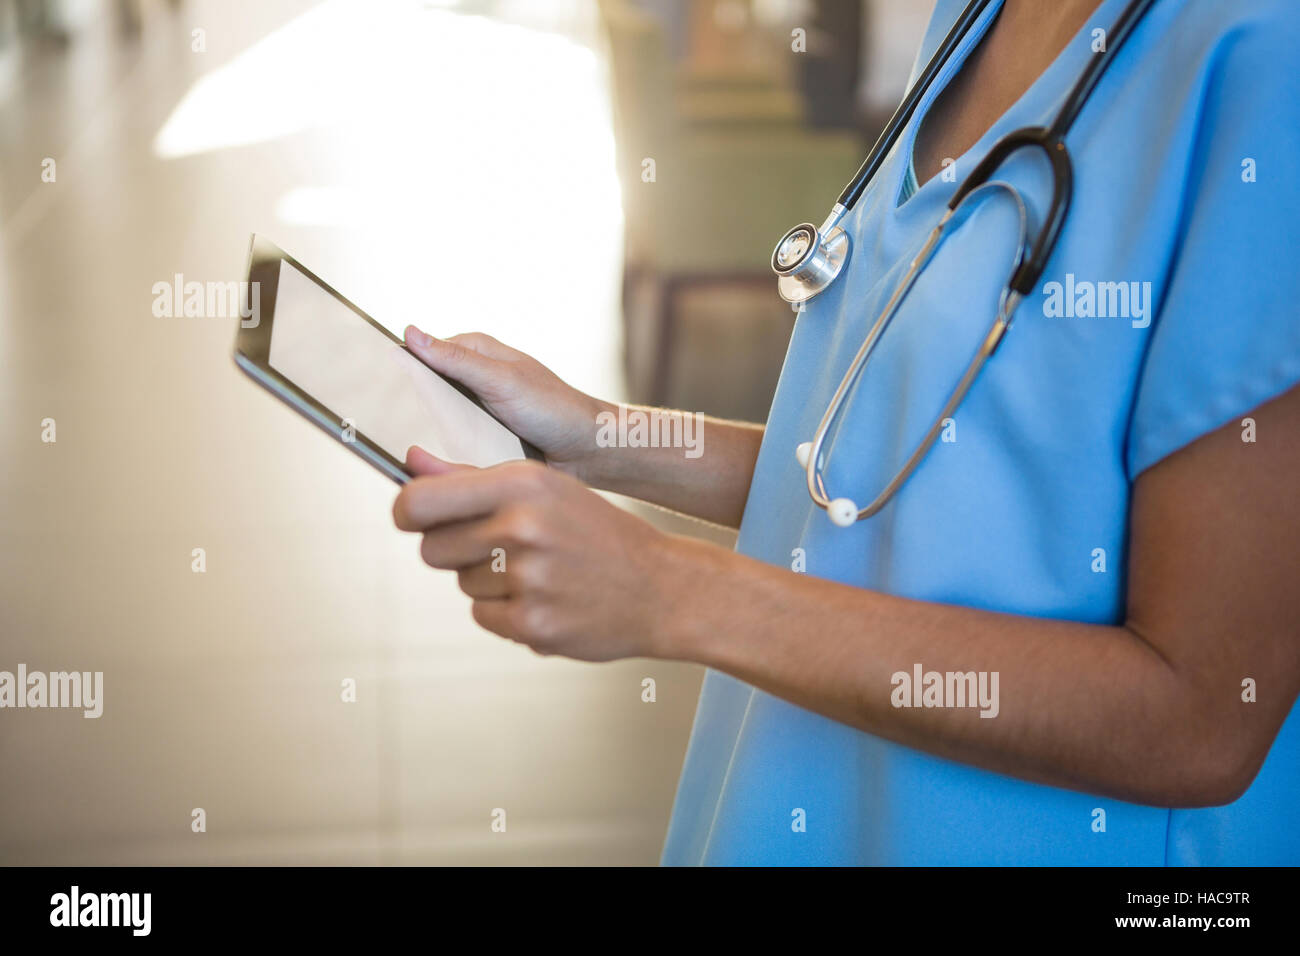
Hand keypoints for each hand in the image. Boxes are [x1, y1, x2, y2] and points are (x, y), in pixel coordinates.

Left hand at [393, 446, 688, 661]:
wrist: (663, 587)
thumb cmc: (596, 532)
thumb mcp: (545, 488)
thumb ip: (472, 478)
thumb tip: (410, 461)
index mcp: (523, 482)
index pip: (421, 500)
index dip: (406, 512)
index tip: (411, 518)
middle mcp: (522, 526)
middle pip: (432, 548)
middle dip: (454, 551)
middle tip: (500, 548)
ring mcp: (528, 578)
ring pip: (462, 583)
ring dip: (488, 582)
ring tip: (539, 572)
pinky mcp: (532, 624)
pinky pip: (483, 616)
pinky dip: (506, 611)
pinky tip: (546, 598)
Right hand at [403, 325, 606, 480]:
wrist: (587, 451)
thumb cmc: (552, 409)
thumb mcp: (501, 380)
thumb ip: (457, 360)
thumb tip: (411, 334)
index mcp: (476, 350)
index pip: (423, 353)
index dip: (399, 369)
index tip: (372, 386)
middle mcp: (474, 376)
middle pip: (425, 388)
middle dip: (409, 406)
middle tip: (387, 426)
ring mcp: (478, 407)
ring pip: (435, 418)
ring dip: (427, 433)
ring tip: (408, 449)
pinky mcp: (483, 435)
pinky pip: (453, 441)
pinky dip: (446, 450)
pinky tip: (436, 464)